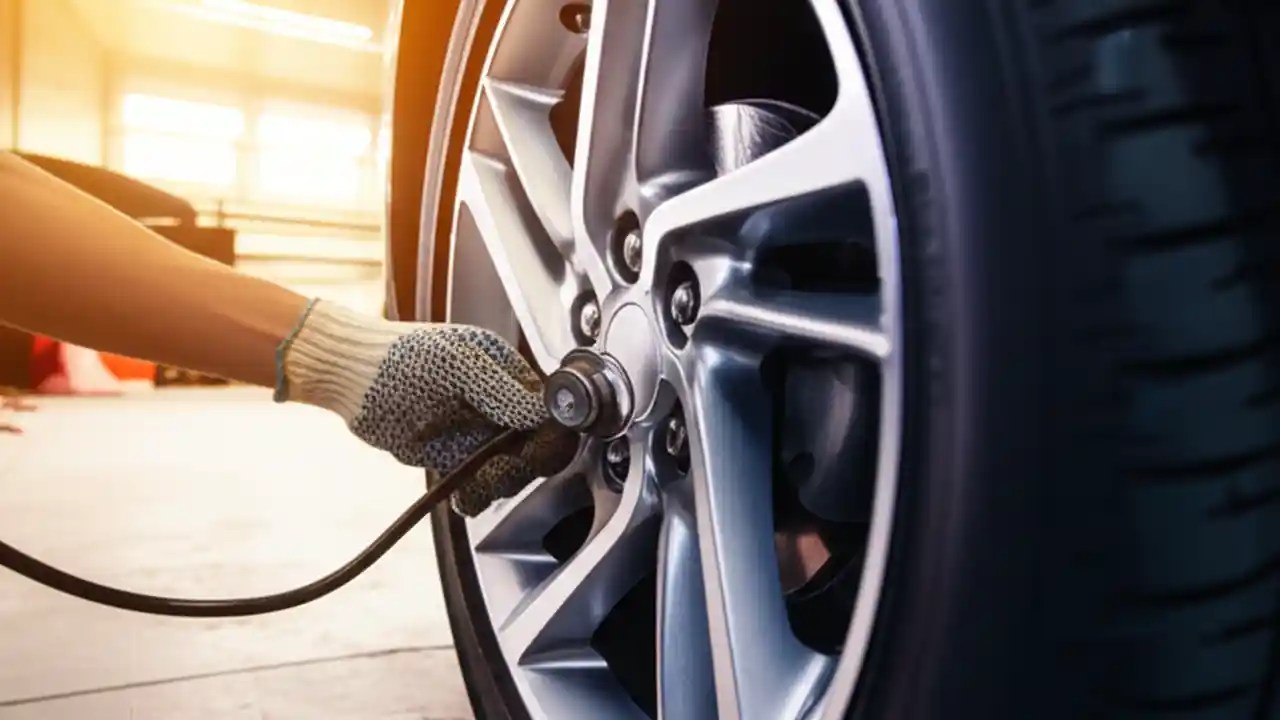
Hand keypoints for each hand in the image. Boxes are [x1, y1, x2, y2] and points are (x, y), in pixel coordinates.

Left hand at [280, 302, 577, 515]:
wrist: (351, 377)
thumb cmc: (399, 358)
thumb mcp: (456, 366)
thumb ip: (501, 391)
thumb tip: (541, 414)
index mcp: (507, 373)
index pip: (548, 412)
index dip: (545, 435)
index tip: (530, 450)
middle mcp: (498, 405)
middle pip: (535, 448)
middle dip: (520, 463)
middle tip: (497, 466)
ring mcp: (477, 433)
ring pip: (509, 472)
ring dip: (495, 483)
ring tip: (472, 481)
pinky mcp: (454, 457)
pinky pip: (479, 485)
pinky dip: (475, 496)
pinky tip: (464, 495)